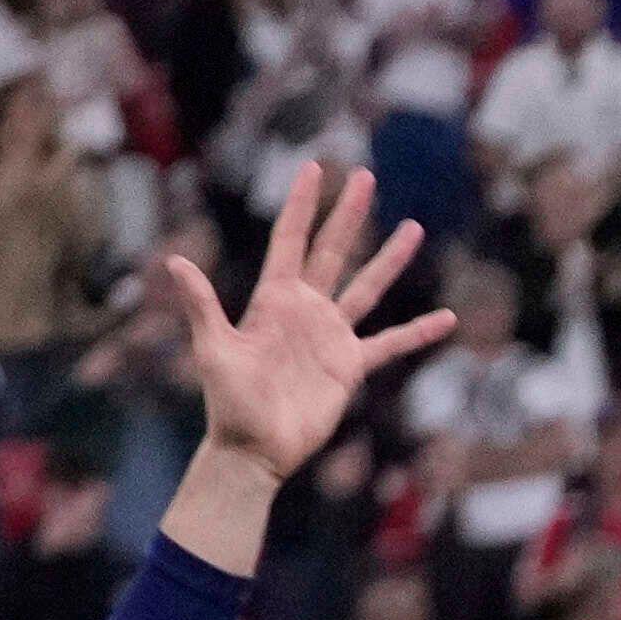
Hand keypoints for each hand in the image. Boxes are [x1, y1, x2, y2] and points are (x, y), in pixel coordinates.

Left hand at [154, 155, 453, 481]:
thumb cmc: (228, 403)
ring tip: (412, 228)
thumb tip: (174, 261)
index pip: (291, 241)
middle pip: (332, 251)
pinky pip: (390, 344)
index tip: (316, 169)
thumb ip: (202, 305)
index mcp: (273, 300)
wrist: (254, 450)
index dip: (303, 205)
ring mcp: (330, 336)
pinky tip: (446, 320)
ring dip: (388, 259)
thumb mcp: (213, 350)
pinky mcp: (350, 366)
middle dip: (348, 215)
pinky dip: (418, 333)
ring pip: (366, 287)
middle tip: (366, 177)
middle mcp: (305, 310)